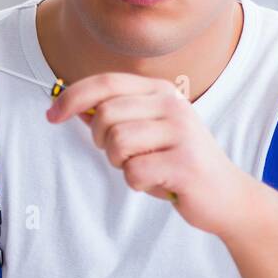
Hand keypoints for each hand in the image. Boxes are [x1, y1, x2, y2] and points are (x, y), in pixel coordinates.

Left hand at [45, 73, 257, 236]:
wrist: (225, 195)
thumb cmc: (178, 162)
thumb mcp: (148, 132)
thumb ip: (114, 117)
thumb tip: (72, 106)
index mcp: (161, 91)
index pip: (106, 82)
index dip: (72, 97)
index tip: (52, 115)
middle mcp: (173, 104)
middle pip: (106, 115)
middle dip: (102, 142)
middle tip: (123, 156)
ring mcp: (181, 132)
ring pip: (117, 143)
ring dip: (121, 164)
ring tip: (144, 168)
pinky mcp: (184, 163)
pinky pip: (134, 171)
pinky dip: (137, 182)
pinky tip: (157, 181)